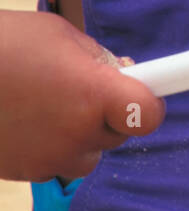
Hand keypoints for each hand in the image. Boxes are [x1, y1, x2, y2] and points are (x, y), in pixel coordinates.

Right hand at [0, 10, 165, 182]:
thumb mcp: (57, 35)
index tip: (151, 92)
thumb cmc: (3, 46)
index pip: (149, 113)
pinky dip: (48, 142)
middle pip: (120, 132)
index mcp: (92, 94)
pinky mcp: (28, 175)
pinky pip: (56, 160)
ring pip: (89, 150)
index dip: (152, 101)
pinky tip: (23, 116)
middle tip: (74, 83)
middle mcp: (78, 134)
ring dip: (78, 129)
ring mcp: (52, 160)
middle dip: (106, 110)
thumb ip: (97, 58)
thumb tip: (125, 72)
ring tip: (42, 98)